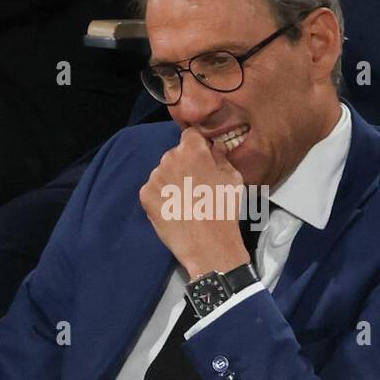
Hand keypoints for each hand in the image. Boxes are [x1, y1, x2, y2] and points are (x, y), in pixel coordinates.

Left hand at [140, 128, 249, 279]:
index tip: (202, 158)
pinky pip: (153, 190)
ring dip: (171, 181)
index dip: (197, 145)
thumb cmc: (225, 209)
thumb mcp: (233, 178)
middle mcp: (170, 158)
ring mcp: (155, 177)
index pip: (190, 134)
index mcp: (193, 150)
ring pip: (163, 172)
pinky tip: (174, 209)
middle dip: (183, 164)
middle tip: (195, 185)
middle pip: (175, 154)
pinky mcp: (145, 195)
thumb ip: (221, 157)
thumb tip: (215, 146)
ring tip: (185, 201)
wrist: (208, 244)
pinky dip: (161, 197)